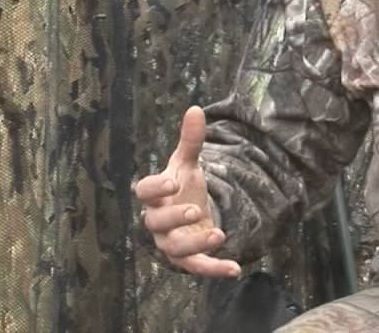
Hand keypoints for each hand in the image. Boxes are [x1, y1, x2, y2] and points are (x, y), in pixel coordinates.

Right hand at [134, 106, 241, 276]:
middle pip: (155, 223)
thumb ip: (191, 140)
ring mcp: (171, 242)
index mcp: (155, 195)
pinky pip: (197, 268)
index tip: (173, 181)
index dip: (155, 187)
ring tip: (219, 234)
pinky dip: (215, 270)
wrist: (191, 214)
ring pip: (176, 249)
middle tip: (194, 209)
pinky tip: (234, 268)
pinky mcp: (188, 259)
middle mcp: (158, 221)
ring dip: (196, 245)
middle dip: (174, 217)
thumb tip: (196, 109)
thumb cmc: (183, 187)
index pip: (144, 191)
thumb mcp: (188, 164)